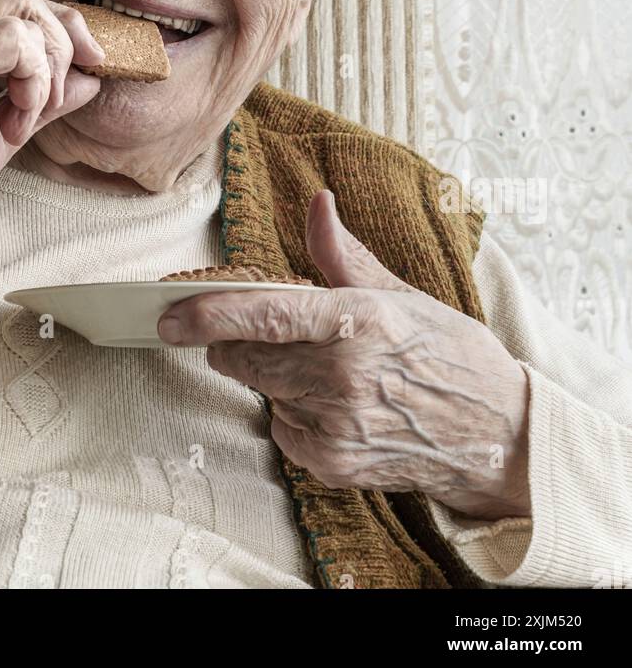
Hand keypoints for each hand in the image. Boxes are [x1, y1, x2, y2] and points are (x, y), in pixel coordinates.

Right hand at [0, 0, 103, 249]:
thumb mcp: (4, 132)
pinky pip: (13, 43)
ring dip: (44, 73)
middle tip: (62, 94)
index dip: (60, 28)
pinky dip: (31, 81)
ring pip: (22, 18)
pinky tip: (15, 124)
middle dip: (63, 40)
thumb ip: (42, 101)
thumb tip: (90, 80)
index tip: (90, 64)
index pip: (14, 5)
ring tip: (23, 122)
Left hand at [158, 190, 531, 520]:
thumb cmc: (448, 354)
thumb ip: (343, 255)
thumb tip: (316, 203)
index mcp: (359, 320)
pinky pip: (282, 430)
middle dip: (235, 338)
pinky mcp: (335, 464)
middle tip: (256, 327)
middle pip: (248, 355)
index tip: (170, 315)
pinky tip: (332, 403)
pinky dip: (292, 413)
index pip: (268, 313)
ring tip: (320, 366)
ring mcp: (339, 425)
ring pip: (263, 390)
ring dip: (271, 375)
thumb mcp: (401, 294)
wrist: (497, 433)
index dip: (210, 313)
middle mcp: (345, 375)